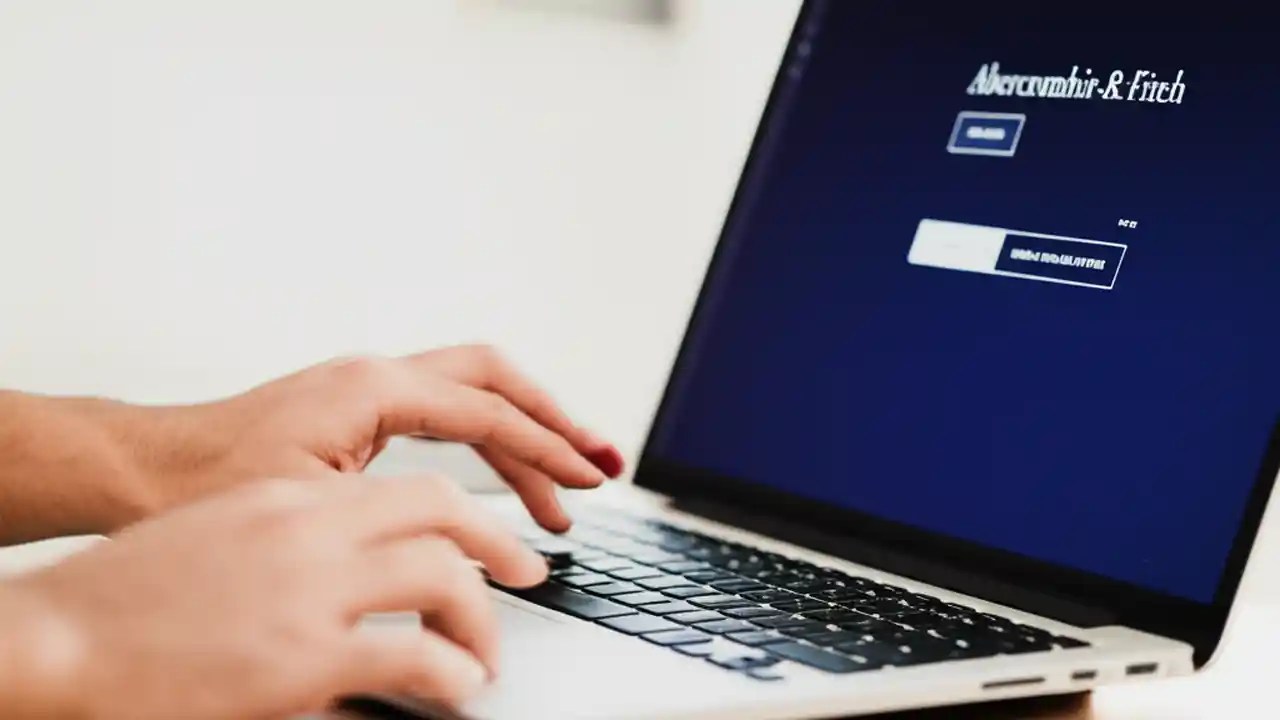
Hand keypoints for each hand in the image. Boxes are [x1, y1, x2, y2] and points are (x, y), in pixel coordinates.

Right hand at [0, 474, 545, 719]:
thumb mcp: (225, 539)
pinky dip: (452, 672)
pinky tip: (457, 688)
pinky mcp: (302, 654)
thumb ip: (298, 541)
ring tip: (486, 656)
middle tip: (529, 573)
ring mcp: (308, 587)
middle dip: (498, 542)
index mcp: (290, 495)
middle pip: (442, 508)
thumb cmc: (125, 597)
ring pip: (442, 575)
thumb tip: (356, 572)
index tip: (488, 537)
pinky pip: (416, 654)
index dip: (465, 511)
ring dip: (481, 619)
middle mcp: (308, 525)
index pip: (407, 484)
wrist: (55, 637)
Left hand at [141, 345, 623, 532]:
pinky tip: (506, 475)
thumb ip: (400, 508)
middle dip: (555, 421)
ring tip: (567, 486)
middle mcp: (377, 376)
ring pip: (476, 394)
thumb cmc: (203, 485)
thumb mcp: (312, 504)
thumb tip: (471, 537)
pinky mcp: (361, 411)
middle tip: (601, 462)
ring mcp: (369, 389)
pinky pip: (447, 413)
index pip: (488, 412)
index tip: (586, 480)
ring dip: (527, 432)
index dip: (546, 449)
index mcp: (373, 390)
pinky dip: (488, 441)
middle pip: (496, 380)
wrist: (144, 470)